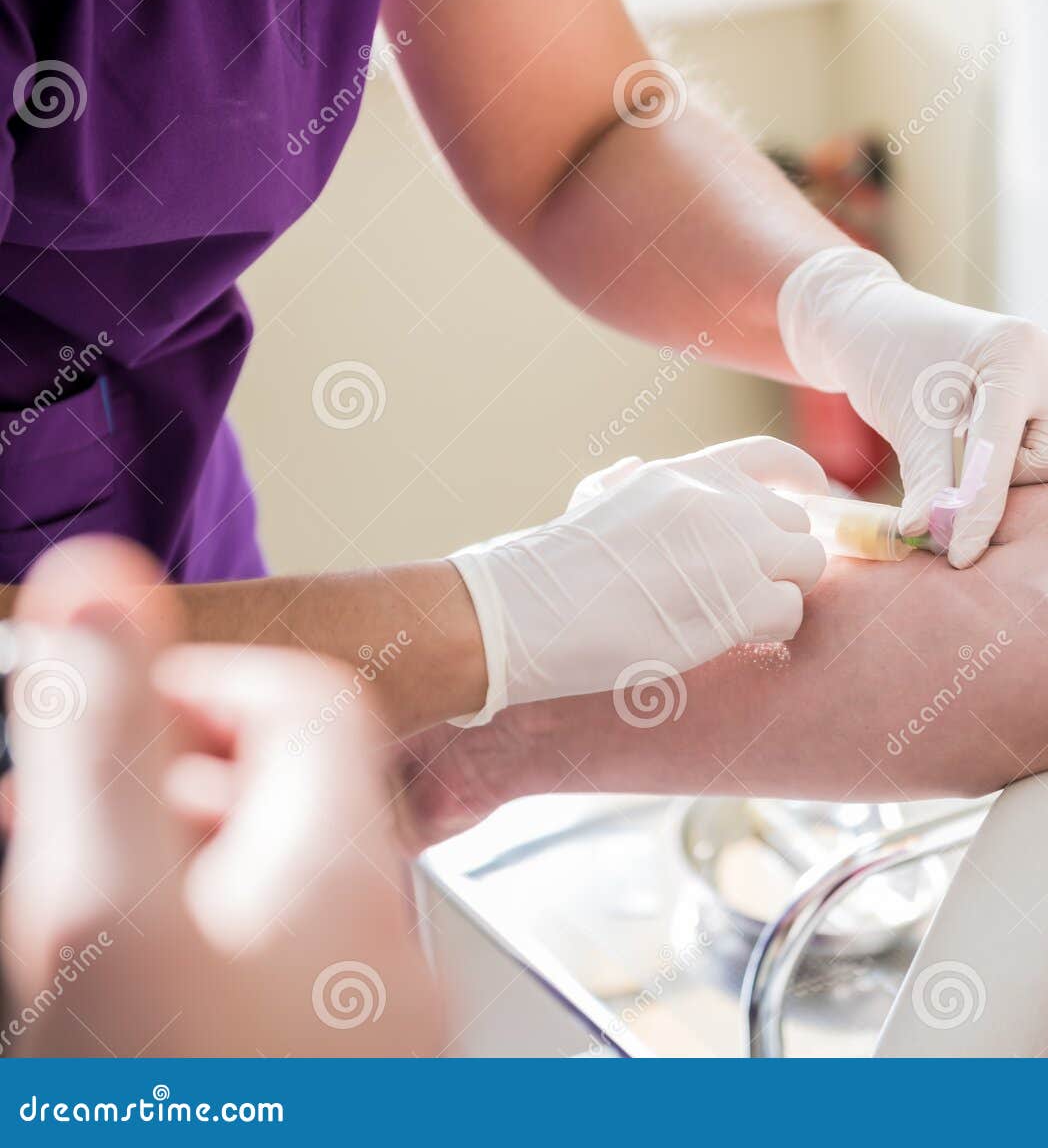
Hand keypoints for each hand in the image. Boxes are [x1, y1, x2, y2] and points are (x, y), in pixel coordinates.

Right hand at [0, 537, 440, 1055]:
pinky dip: (178, 956)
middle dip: (144, 782)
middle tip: (42, 812)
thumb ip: (101, 742)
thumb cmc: (170, 1095)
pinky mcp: (324, 1076)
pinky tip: (106, 996)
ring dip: (152, 873)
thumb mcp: (105, 906)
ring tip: (61, 901)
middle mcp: (374, 941)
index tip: (87, 702)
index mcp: (342, 871)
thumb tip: (99, 584)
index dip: (190, 676)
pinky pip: (262, 980)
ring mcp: (358, 1021)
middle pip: (274, 798)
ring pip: (254, 893)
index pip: (302, 699)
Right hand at [446, 436, 827, 723]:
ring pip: (806, 566)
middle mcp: (719, 501)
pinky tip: (734, 636)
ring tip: (736, 614)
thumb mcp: (596, 499)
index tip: (812, 499)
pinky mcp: (737, 604)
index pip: (773, 459)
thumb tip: (634, 469)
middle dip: (782, 556)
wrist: (526, 608)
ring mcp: (734, 549)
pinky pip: (791, 612)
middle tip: (750, 586)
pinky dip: (771, 629)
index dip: (803, 481)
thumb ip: (631, 484)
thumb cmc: (552, 566)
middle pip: (797, 522)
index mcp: (686, 473)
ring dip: (781, 592)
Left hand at [778, 246, 1047, 566]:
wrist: (889, 330)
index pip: (1009, 452)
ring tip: (997, 475)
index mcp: (1016, 354)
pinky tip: (1016, 472)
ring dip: (1047, 484)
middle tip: (969, 484)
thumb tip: (932, 535)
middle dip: (1017, 487)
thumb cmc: (893, 367)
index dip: (982, 511)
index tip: (961, 557)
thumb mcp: (908, 425)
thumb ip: (929, 483)